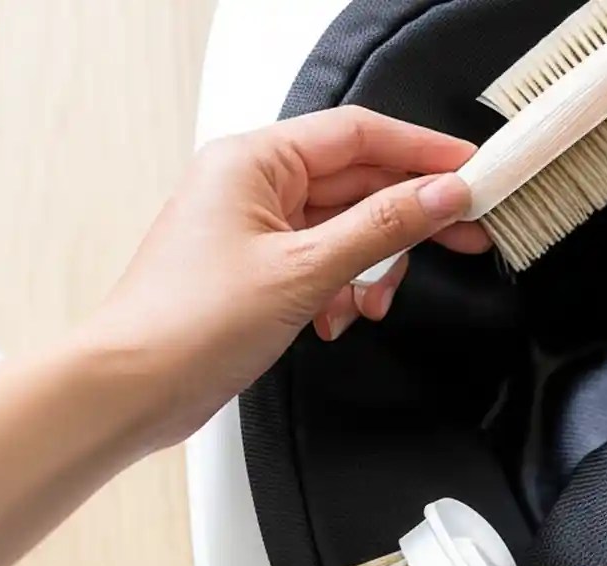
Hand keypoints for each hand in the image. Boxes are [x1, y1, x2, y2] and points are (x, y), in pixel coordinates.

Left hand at [80, 105, 487, 445]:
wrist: (133, 389)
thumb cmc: (188, 323)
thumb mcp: (305, 270)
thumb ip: (383, 227)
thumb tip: (442, 193)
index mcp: (253, 161)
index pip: (358, 134)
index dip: (422, 150)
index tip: (472, 169)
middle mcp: (253, 185)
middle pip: (358, 183)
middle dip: (408, 217)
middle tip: (465, 234)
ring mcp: (256, 229)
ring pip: (346, 229)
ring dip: (371, 268)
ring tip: (372, 304)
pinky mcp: (260, 269)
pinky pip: (325, 263)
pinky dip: (343, 290)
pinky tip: (337, 320)